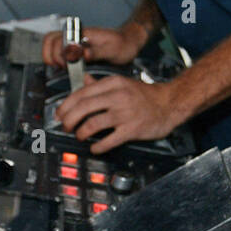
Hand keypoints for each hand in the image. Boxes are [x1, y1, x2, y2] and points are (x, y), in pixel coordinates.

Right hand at [42, 25, 141, 68]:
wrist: (129, 41)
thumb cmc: (123, 44)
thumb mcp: (112, 50)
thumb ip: (96, 52)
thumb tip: (81, 54)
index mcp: (83, 34)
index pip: (58, 39)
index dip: (59, 53)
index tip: (67, 64)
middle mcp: (76, 35)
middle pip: (50, 40)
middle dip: (52, 56)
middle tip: (64, 67)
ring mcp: (74, 40)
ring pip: (51, 44)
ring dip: (52, 57)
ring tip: (64, 67)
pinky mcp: (76, 47)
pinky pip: (58, 49)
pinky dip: (57, 58)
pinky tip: (67, 66)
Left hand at [54, 73, 179, 152]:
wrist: (170, 103)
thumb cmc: (145, 95)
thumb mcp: (122, 83)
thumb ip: (101, 84)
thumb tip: (84, 82)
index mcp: (113, 83)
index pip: (82, 93)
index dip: (66, 105)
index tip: (60, 114)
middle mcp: (118, 96)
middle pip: (83, 108)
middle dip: (69, 120)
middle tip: (66, 127)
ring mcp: (125, 113)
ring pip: (93, 124)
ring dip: (81, 133)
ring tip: (79, 136)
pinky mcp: (132, 129)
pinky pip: (109, 140)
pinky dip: (98, 146)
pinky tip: (94, 148)